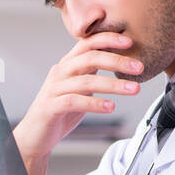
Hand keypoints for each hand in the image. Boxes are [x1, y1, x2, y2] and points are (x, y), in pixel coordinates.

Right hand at [14, 31, 144, 164]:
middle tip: (139, 67)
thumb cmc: (59, 110)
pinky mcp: (50, 107)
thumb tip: (120, 64)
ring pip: (86, 81)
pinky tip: (110, 106)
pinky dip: (95, 103)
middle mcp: (60, 73)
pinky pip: (75, 101)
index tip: (130, 42)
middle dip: (117, 61)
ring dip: (113, 84)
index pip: (88, 43)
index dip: (108, 39)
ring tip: (133, 89)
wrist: (35, 134)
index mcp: (68, 64)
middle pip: (90, 58)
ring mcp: (54, 89)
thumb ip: (92, 74)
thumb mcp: (78, 87)